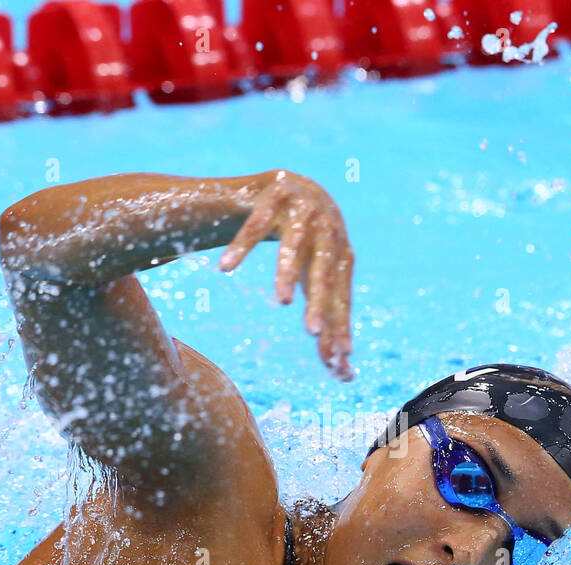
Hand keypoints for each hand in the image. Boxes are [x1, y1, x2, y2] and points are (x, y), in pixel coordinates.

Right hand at [219, 170, 354, 380]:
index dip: (341, 325)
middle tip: (313, 332)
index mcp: (342, 255)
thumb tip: (344, 373)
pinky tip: (226, 269)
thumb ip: (329, 321)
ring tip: (282, 300)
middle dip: (321, 303)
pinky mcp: (274, 193)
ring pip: (295, 245)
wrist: (289, 184)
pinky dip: (242, 245)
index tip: (338, 356)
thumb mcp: (318, 279)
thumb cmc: (308, 245)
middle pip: (325, 272)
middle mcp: (329, 230)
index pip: (342, 296)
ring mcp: (303, 209)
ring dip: (289, 272)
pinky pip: (256, 224)